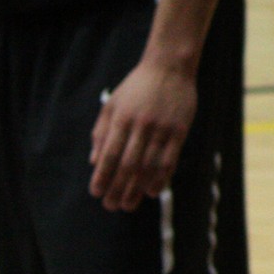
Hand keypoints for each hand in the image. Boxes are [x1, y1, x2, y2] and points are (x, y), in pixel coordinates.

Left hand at [89, 60, 196, 211]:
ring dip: (137, 189)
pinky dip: (160, 178)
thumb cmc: (136, 88)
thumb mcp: (111, 105)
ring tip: (128, 205)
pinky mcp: (180, 130)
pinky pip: (170, 159)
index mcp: (122, 120)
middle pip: (128, 165)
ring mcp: (162, 129)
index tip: (96, 193)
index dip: (102, 176)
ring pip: (149, 166)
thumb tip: (93, 162)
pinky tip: (152, 192)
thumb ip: (101, 133)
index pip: (110, 154)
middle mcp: (141, 126)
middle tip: (110, 206)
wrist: (170, 66)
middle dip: (117, 189)